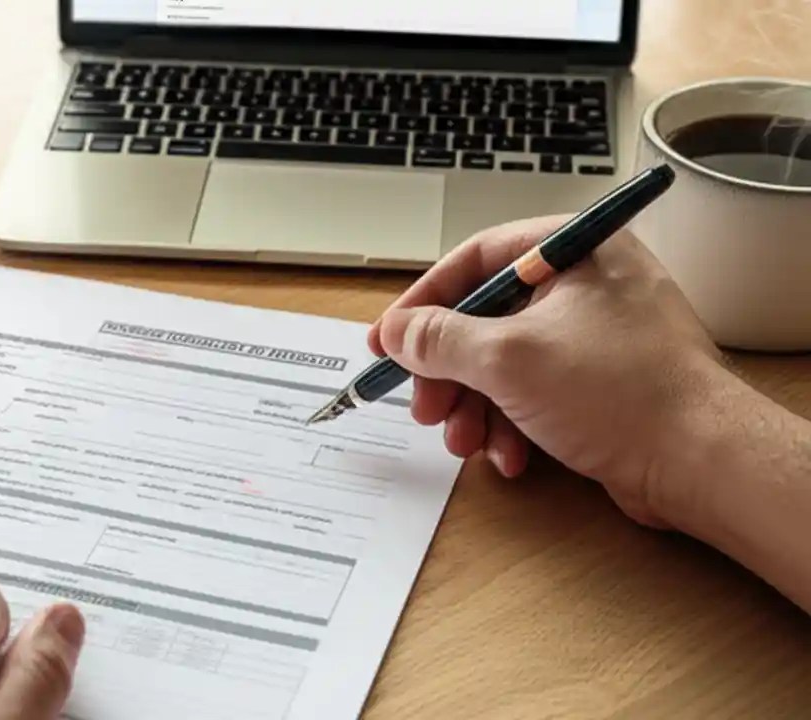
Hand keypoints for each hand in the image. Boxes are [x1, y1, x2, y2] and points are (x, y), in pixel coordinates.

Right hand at [369, 214, 724, 528]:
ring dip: (475, 407)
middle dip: (448, 372)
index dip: (423, 302)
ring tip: (463, 442)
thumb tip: (399, 332)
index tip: (388, 340)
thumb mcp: (507, 358)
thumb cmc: (620, 392)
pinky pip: (537, 392)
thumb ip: (440, 340)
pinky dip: (512, 424)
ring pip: (506, 362)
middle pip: (485, 317)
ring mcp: (597, 334)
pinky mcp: (604, 382)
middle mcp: (588, 283)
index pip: (476, 259)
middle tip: (422, 406)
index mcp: (574, 250)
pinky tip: (509, 456)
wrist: (702, 462)